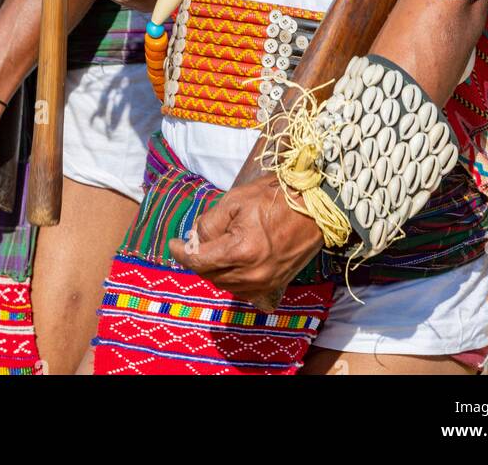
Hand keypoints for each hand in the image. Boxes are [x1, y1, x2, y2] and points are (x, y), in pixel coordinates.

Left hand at [169, 173, 323, 310]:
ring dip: (214, 268)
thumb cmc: (275, 198)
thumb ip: (210, 223)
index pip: (199, 261)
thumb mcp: (236, 201)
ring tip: (215, 247)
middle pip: (210, 274)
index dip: (181, 253)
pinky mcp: (274, 286)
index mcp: (241, 252)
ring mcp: (264, 284)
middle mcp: (252, 275)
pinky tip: (232, 261)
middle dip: (198, 258)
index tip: (172, 244)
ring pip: (225, 283)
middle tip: (196, 240)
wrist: (315, 209)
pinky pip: (242, 289)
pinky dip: (231, 277)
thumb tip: (196, 240)